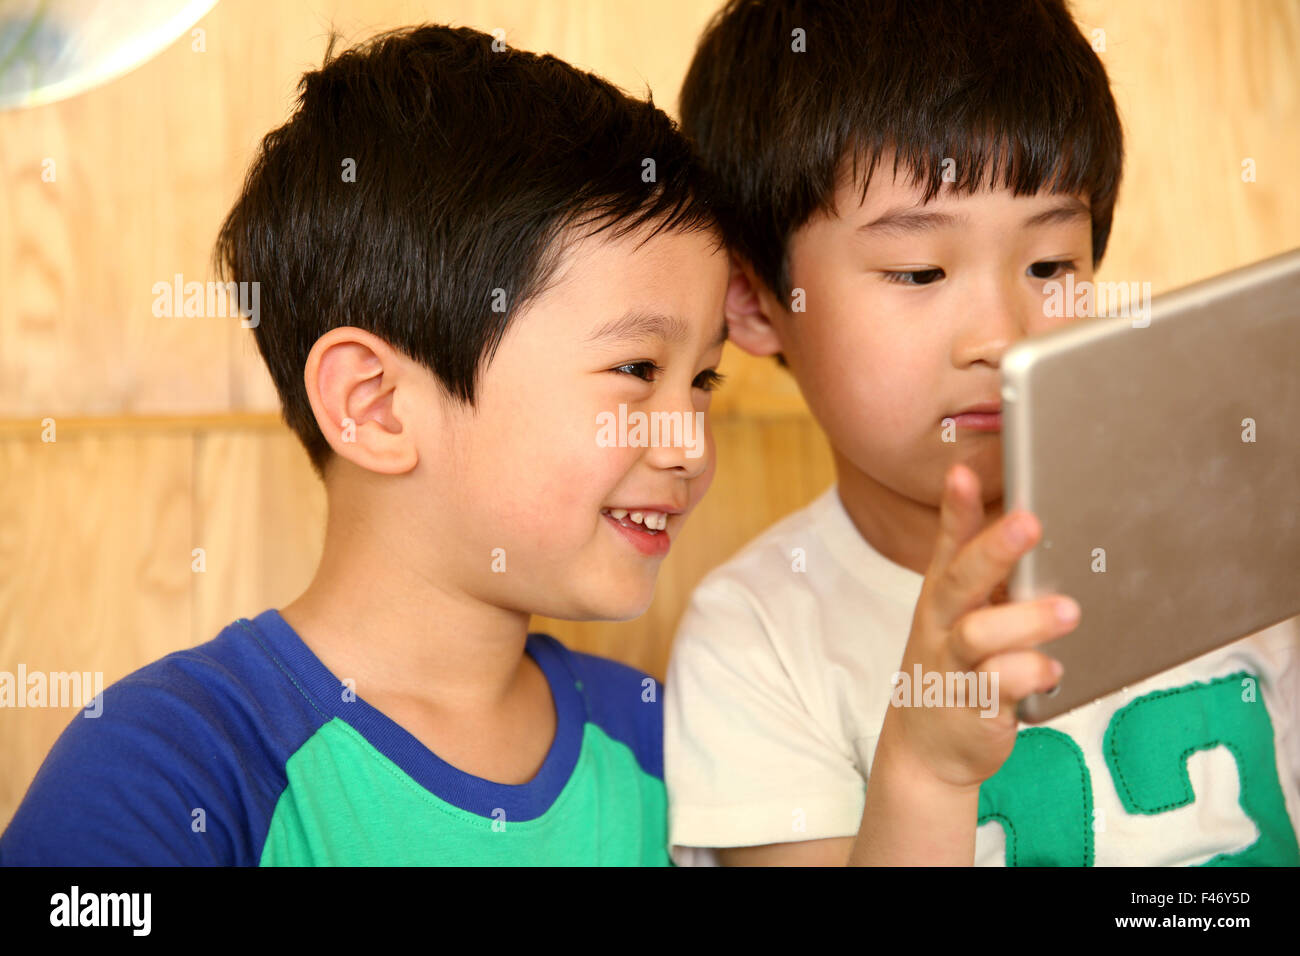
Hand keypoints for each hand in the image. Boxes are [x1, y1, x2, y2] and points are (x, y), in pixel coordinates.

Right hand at [882, 462, 1080, 789]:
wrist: (924, 748)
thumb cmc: (956, 669)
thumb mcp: (960, 617)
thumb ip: (987, 577)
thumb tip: (1029, 524)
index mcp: (942, 598)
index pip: (946, 546)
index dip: (953, 509)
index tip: (961, 473)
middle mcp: (942, 626)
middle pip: (958, 581)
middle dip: (993, 551)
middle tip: (1029, 523)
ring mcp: (953, 666)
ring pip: (978, 635)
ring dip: (1024, 620)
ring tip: (1068, 611)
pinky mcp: (972, 707)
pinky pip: (998, 686)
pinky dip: (1028, 674)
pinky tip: (1052, 669)